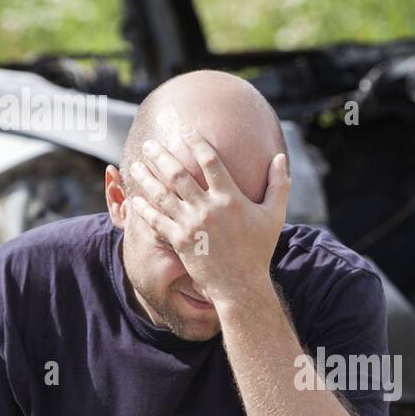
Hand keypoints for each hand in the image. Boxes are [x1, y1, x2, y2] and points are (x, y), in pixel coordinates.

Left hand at [128, 124, 289, 307]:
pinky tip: (134, 198)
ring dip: (147, 177)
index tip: (186, 130)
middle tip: (149, 143)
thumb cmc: (259, 249)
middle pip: (179, 174)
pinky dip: (144, 208)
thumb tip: (279, 156)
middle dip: (162, 156)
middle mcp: (208, 208)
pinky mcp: (180, 241)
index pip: (211, 161)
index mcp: (230, 197)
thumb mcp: (274, 215)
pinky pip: (157, 221)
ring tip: (136, 164)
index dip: (197, 142)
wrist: (241, 285)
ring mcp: (192, 225)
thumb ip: (278, 184)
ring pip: (163, 195)